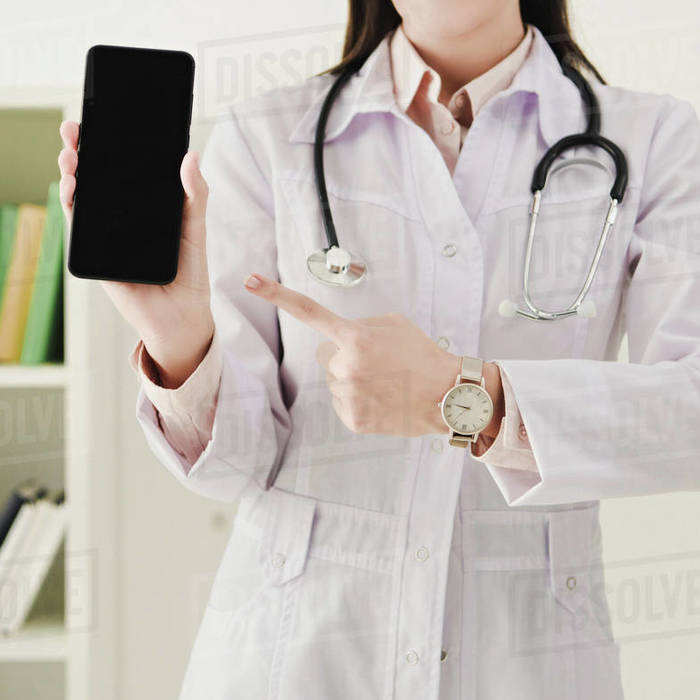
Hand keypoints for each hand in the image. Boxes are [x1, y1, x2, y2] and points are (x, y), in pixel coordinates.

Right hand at [58, 121, 213, 386]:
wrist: (180, 315)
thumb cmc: (190, 270)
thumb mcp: (194, 226)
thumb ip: (194, 193)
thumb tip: (191, 156)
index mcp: (143, 203)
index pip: (121, 166)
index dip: (108, 143)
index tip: (101, 119)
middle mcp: (119, 215)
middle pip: (95, 176)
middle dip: (81, 151)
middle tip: (74, 130)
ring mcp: (104, 233)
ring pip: (81, 197)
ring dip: (70, 174)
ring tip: (70, 156)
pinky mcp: (93, 254)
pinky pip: (77, 227)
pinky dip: (71, 206)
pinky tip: (71, 188)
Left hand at [243, 273, 461, 436]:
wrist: (449, 396)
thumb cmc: (423, 356)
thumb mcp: (394, 325)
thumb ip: (360, 326)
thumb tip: (338, 340)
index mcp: (355, 337)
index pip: (309, 311)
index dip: (277, 295)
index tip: (250, 281)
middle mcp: (346, 365)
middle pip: (329, 357)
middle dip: (349, 358)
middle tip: (382, 365)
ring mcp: (348, 394)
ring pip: (336, 382)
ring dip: (355, 382)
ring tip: (387, 384)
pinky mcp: (353, 418)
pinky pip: (343, 404)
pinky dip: (359, 402)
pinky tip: (383, 401)